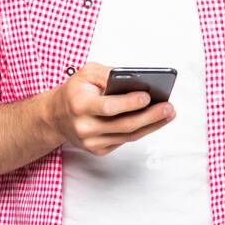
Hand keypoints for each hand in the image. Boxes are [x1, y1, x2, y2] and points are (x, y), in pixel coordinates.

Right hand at [44, 61, 174, 155]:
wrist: (55, 116)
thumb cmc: (75, 91)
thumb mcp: (86, 74)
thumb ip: (109, 74)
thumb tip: (138, 80)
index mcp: (80, 105)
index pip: (108, 107)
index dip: (129, 103)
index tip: (148, 96)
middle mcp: (85, 127)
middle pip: (123, 125)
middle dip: (150, 116)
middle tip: (169, 107)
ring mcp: (91, 142)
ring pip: (128, 136)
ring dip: (152, 125)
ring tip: (168, 113)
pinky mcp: (98, 150)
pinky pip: (125, 141)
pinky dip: (142, 130)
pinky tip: (156, 120)